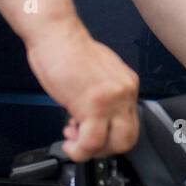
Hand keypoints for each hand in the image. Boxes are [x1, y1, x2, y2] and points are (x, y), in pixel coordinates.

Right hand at [26, 18, 139, 161]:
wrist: (55, 35)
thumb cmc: (67, 50)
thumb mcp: (95, 74)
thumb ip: (102, 95)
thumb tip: (95, 118)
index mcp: (127, 83)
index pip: (130, 123)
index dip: (109, 136)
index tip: (91, 134)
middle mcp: (125, 92)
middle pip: (129, 139)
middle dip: (104, 149)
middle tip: (85, 143)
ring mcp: (112, 100)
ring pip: (112, 145)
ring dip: (89, 151)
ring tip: (73, 141)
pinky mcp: (94, 105)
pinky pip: (92, 143)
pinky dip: (79, 150)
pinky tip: (69, 143)